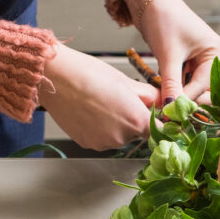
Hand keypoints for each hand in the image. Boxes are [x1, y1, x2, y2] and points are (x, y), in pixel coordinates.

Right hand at [39, 43, 157, 150]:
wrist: (56, 78)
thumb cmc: (88, 74)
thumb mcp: (126, 81)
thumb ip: (148, 97)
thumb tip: (162, 102)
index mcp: (136, 120)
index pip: (158, 130)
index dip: (158, 122)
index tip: (156, 116)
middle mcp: (121, 137)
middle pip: (138, 133)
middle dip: (134, 119)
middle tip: (120, 100)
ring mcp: (103, 143)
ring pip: (119, 136)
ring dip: (117, 125)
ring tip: (102, 104)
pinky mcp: (88, 144)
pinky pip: (102, 138)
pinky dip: (101, 128)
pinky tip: (91, 111)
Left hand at [125, 0, 219, 104]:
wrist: (147, 0)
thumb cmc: (163, 18)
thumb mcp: (168, 55)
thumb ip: (171, 83)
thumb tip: (171, 108)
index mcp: (214, 51)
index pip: (203, 84)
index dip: (187, 99)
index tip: (172, 113)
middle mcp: (209, 56)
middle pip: (199, 87)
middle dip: (184, 99)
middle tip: (169, 113)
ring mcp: (196, 58)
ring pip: (188, 85)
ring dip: (176, 94)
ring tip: (163, 106)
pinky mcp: (183, 59)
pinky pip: (180, 80)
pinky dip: (171, 87)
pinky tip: (162, 94)